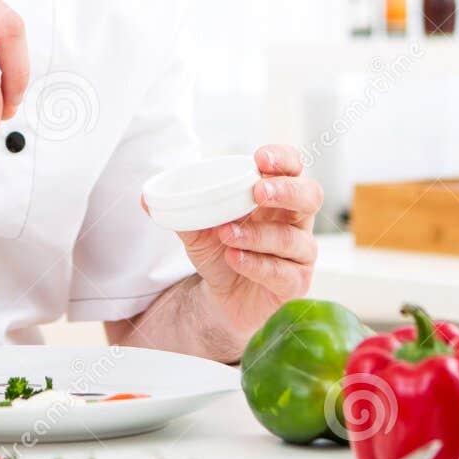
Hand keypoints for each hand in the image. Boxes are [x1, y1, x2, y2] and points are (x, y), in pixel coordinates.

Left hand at [176, 144, 321, 343]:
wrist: (221, 299)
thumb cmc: (221, 252)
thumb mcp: (198, 229)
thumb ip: (180, 212)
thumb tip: (147, 199)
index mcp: (278, 197)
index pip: (294, 168)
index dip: (283, 159)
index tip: (260, 159)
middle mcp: (296, 221)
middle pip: (311, 196)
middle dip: (286, 191)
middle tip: (257, 192)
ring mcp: (299, 253)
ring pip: (294, 238)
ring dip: (258, 234)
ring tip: (227, 233)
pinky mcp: (295, 283)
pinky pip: (284, 272)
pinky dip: (257, 264)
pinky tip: (235, 258)